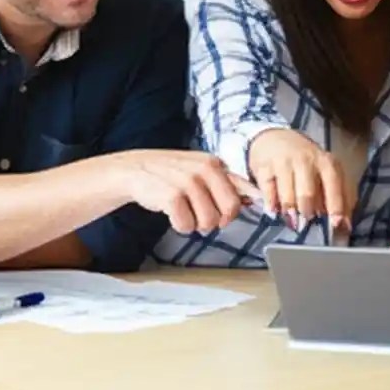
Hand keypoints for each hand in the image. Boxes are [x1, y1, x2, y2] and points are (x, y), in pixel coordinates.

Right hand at [120, 150, 259, 234]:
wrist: (134, 169)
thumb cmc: (170, 173)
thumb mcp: (200, 169)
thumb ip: (226, 182)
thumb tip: (255, 198)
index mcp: (215, 164)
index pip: (242, 189)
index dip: (244, 206)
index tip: (247, 214)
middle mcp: (205, 170)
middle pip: (230, 209)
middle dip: (219, 220)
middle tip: (205, 217)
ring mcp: (188, 182)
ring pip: (209, 221)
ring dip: (197, 224)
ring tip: (185, 212)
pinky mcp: (172, 197)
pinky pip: (187, 226)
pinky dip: (181, 226)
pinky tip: (173, 214)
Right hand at [248, 129, 354, 231]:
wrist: (274, 138)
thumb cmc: (306, 162)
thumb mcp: (326, 172)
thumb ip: (338, 196)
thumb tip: (345, 225)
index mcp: (326, 162)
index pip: (334, 185)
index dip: (336, 206)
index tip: (335, 224)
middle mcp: (305, 160)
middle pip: (308, 195)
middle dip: (308, 212)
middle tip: (307, 219)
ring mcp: (283, 163)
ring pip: (288, 199)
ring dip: (290, 213)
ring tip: (291, 215)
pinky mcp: (264, 168)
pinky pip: (268, 196)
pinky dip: (272, 206)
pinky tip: (274, 208)